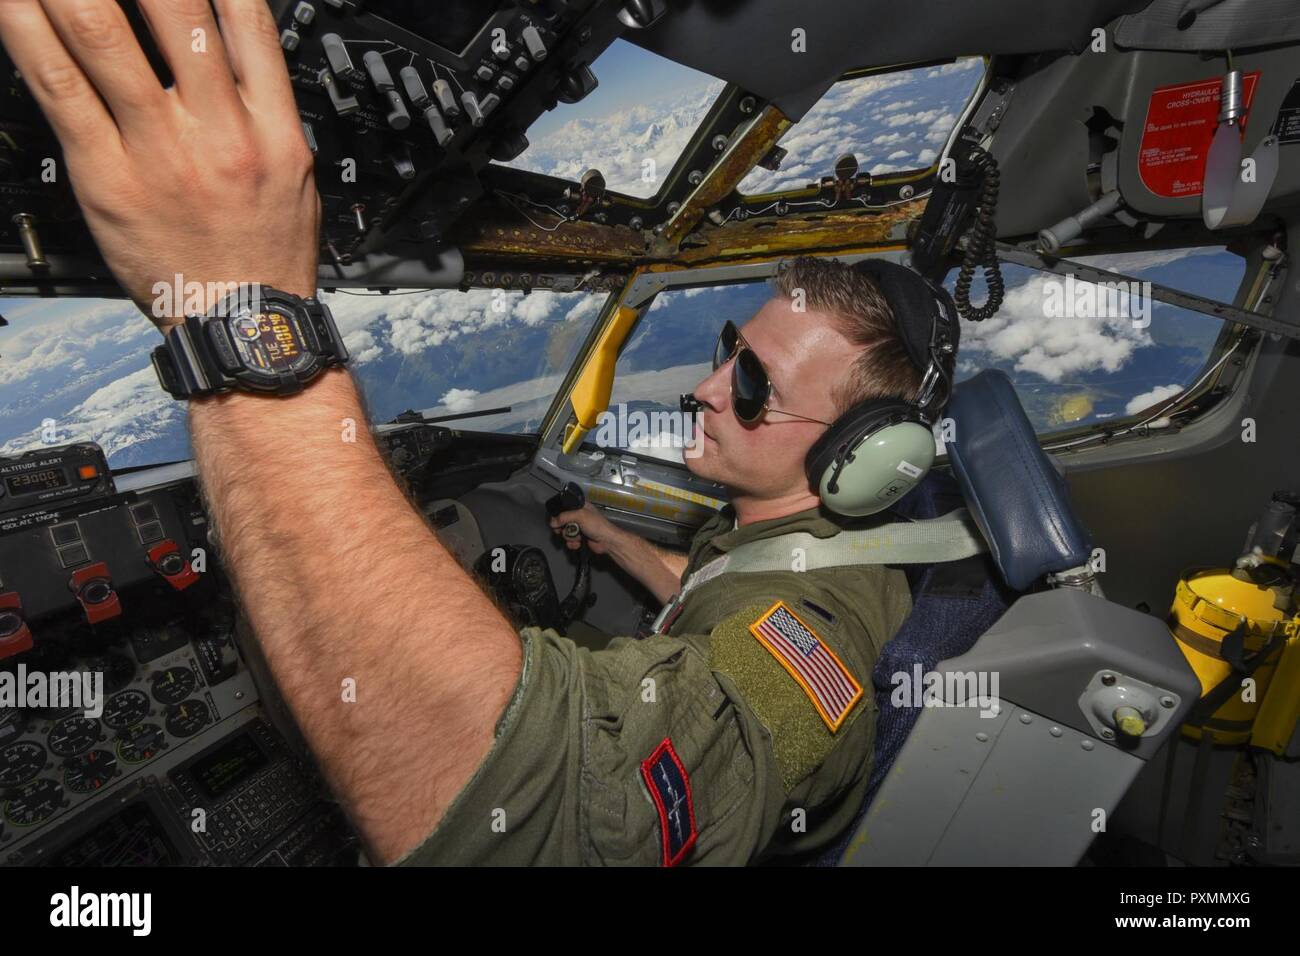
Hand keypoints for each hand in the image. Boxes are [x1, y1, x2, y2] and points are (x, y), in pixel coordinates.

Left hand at [0, 0, 319, 327]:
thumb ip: (261, 102)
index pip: (247, 17)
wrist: (243, 323)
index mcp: (272, 126)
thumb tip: (231, 39)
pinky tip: (17, 3)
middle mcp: (219, 131)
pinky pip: (60, 88)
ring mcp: (160, 151)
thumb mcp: (293, 170)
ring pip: (104, 38)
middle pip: (172, 9)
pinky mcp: (106, 175)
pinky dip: (29, 33)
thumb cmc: (266, 253)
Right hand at [548, 503, 623, 553]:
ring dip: (570, 537)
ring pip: (565, 533)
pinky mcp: (580, 538)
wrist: (607, 541)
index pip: (563, 509)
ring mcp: (579, 528)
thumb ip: (564, 517)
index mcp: (580, 507)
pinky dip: (573, 543)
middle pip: (562, 522)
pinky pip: (569, 542)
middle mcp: (579, 517)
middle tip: (563, 530)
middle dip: (563, 528)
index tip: (555, 521)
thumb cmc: (598, 525)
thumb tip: (553, 522)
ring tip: (578, 536)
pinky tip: (579, 543)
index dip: (558, 515)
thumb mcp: (580, 515)